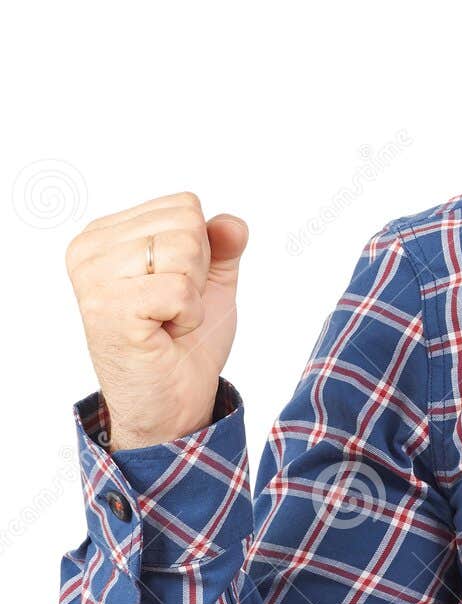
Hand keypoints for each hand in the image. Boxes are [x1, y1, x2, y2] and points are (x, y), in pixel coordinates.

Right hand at [66, 192, 248, 449]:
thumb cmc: (186, 338)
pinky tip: (165, 333)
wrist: (174, 398)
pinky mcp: (109, 310)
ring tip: (166, 318)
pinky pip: (180, 288)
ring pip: (184, 249)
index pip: (184, 205)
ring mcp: (93, 280)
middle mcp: (88, 251)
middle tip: (172, 307)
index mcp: (104, 234)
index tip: (174, 285)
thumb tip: (231, 223)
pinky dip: (188, 314)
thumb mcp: (211, 276)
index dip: (200, 248)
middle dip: (197, 269)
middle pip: (186, 223)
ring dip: (191, 293)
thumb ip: (222, 241)